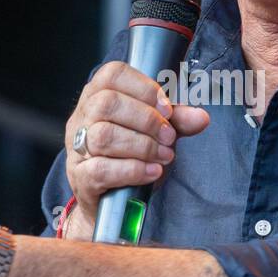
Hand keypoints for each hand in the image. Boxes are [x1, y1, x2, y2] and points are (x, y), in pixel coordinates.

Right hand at [64, 61, 210, 234]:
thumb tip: (201, 117)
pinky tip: (152, 172)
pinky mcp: (80, 177)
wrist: (113, 202)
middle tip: (169, 137)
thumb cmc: (132, 156)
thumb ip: (177, 121)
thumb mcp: (157, 132)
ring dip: (142, 146)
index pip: (113, 74)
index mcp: (98, 95)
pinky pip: (101, 169)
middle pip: (107, 103)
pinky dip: (132, 169)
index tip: (167, 108)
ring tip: (165, 155)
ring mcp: (76, 148)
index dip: (144, 88)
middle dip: (146, 120)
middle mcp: (82, 117)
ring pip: (103, 136)